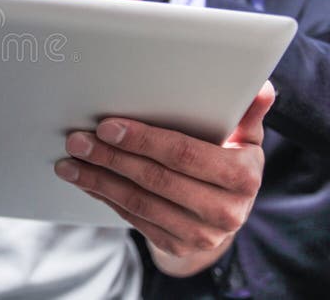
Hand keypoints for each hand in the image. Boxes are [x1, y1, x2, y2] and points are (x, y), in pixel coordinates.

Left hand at [54, 82, 273, 263]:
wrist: (223, 217)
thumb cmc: (228, 163)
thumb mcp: (244, 138)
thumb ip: (245, 112)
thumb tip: (261, 87)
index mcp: (243, 176)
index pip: (184, 153)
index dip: (143, 139)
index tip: (108, 126)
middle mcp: (225, 210)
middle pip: (155, 179)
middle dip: (111, 156)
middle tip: (78, 139)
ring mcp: (199, 234)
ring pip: (138, 201)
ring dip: (98, 179)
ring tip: (70, 160)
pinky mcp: (175, 246)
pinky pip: (132, 217)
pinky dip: (103, 195)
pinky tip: (84, 179)